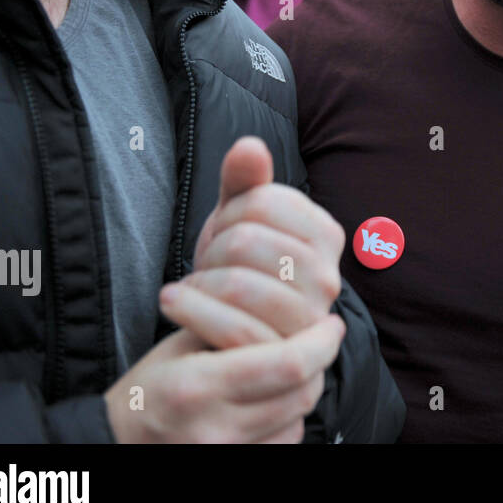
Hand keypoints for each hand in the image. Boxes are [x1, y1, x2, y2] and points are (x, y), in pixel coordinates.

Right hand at [103, 314, 344, 442]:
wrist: (115, 442)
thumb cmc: (148, 387)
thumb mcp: (181, 344)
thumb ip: (235, 327)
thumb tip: (294, 308)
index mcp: (199, 386)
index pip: (289, 363)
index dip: (321, 341)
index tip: (331, 323)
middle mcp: (217, 428)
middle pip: (303, 394)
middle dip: (321, 362)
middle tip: (323, 339)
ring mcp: (226, 455)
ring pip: (299, 420)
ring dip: (306, 389)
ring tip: (299, 365)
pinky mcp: (235, 468)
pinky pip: (284, 442)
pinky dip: (289, 418)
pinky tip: (278, 398)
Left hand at [161, 137, 344, 346]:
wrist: (238, 323)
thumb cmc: (240, 263)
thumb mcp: (240, 216)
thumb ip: (245, 179)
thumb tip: (249, 146)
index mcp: (327, 234)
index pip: (262, 202)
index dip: (229, 210)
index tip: (225, 228)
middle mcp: (328, 277)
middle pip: (246, 241)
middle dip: (214, 248)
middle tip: (210, 260)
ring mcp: (308, 320)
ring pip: (238, 285)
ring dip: (202, 282)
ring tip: (196, 283)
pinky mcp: (280, 356)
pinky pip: (230, 328)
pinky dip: (191, 309)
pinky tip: (173, 300)